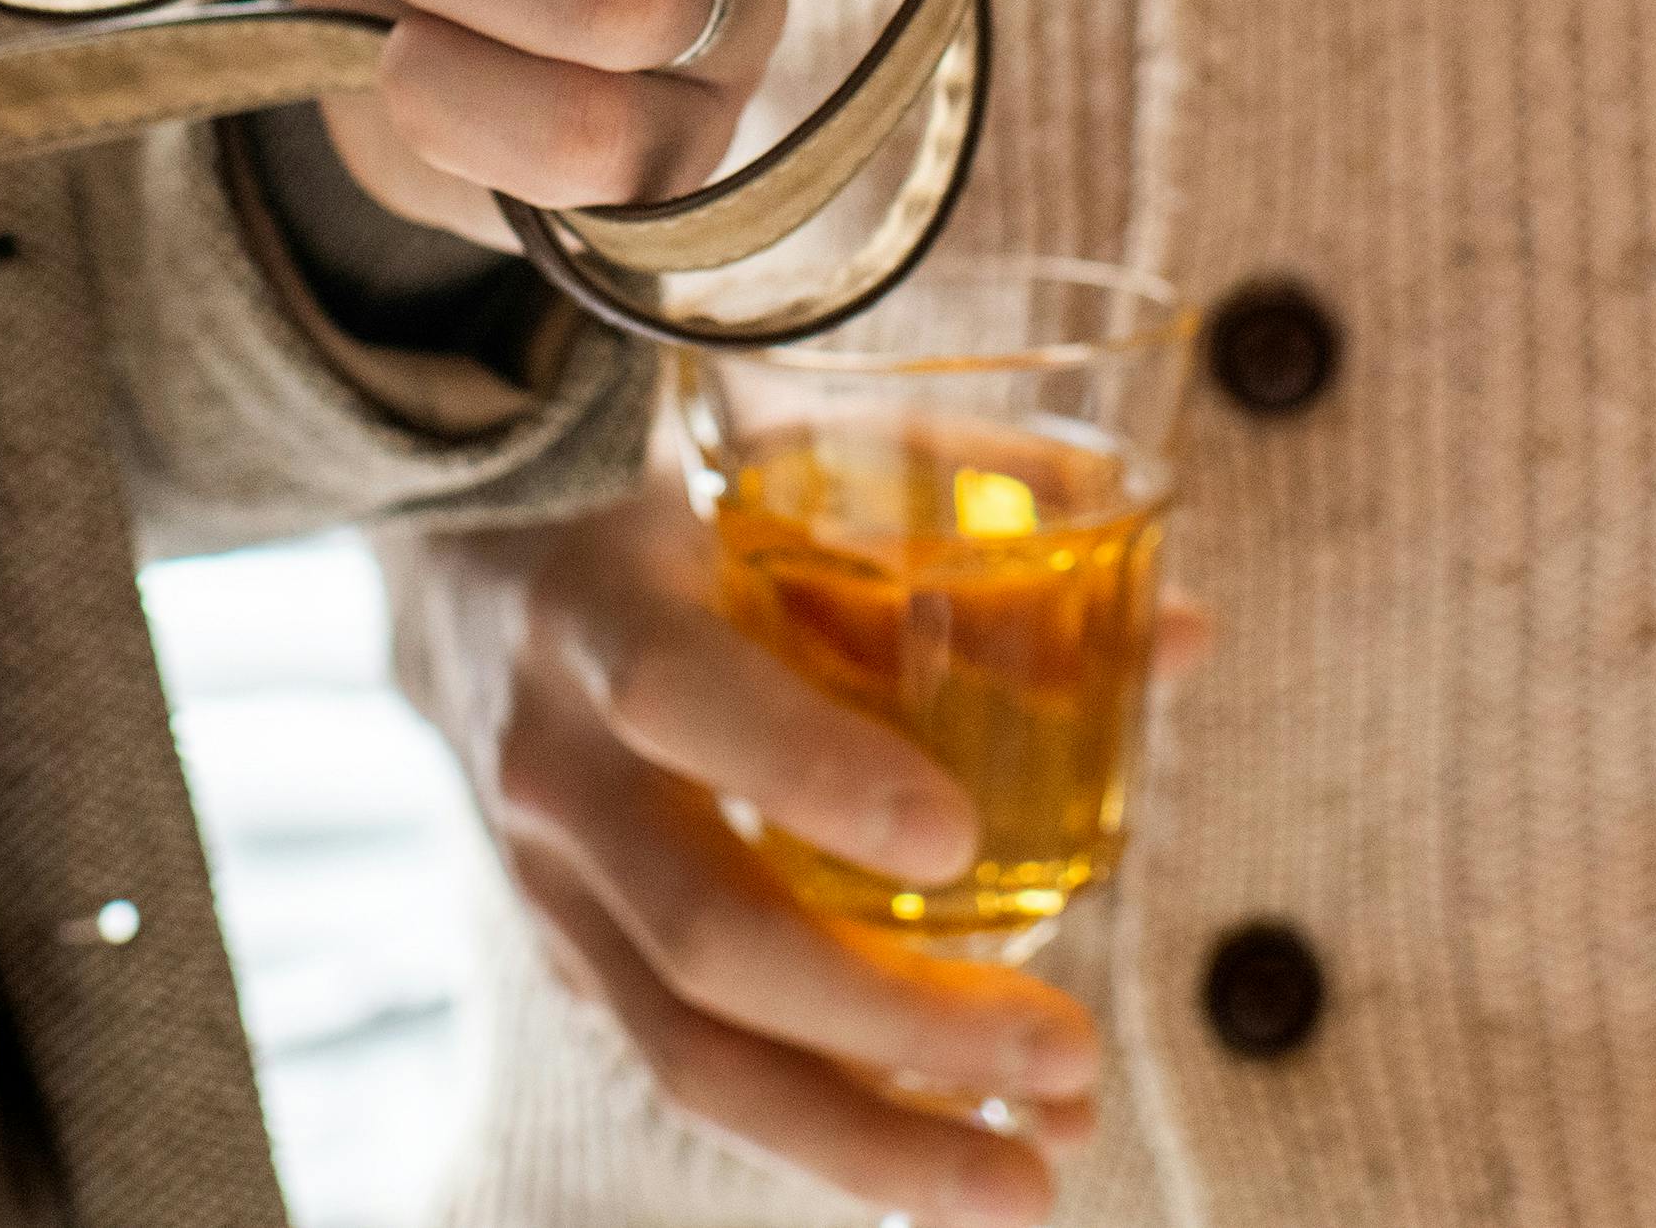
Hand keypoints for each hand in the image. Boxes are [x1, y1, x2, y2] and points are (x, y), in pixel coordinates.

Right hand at [384, 476, 1098, 1227]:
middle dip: (895, 1024)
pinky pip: (698, 1074)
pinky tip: (963, 1151)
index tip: (960, 840)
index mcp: (601, 609)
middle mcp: (556, 764)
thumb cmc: (681, 528)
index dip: (811, 772)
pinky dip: (835, 1128)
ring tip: (1030, 1183)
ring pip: (689, 1056)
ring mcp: (549, 888)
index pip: (682, 698)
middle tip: (1065, 1055)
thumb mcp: (784, 497)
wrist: (472, 585)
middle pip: (705, 936)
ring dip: (869, 1141)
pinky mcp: (575, 966)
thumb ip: (967, 562)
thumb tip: (1183, 640)